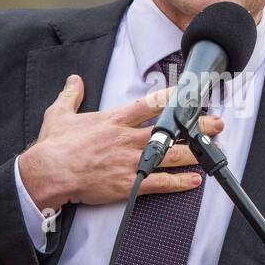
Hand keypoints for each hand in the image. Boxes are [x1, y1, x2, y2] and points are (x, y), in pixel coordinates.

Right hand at [17, 74, 222, 210]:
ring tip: (214, 150)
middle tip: (217, 123)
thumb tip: (74, 80)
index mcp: (114, 120)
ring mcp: (130, 161)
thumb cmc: (54, 146)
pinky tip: (196, 181)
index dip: (174, 98)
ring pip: (170, 155)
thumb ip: (71, 95)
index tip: (191, 95)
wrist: (48, 173)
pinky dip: (179, 182)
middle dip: (197, 126)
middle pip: (170, 129)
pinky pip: (159, 182)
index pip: (150, 104)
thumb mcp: (59, 113)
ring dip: (195, 152)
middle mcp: (126, 138)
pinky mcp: (129, 183)